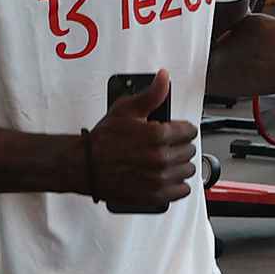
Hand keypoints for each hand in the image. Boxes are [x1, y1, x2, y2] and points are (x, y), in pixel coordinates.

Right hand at [83, 70, 199, 206]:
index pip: (189, 131)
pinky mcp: (155, 196)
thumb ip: (151, 94)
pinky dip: (177, 185)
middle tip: (165, 144)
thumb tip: (164, 77)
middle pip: (189, 151)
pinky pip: (181, 191)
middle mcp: (161, 158)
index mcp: (157, 135)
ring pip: (187, 170)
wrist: (85, 166)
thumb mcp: (125, 109)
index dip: (181, 128)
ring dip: (179, 165)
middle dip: (179, 145)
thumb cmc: (102, 140)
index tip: (174, 130)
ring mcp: (159, 179)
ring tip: (165, 160)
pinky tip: (166, 177)